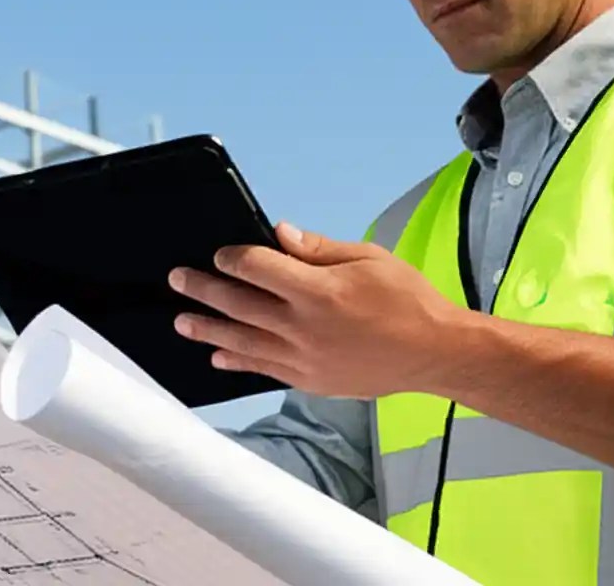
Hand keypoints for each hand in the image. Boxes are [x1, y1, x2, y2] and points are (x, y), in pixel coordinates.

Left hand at [168, 222, 471, 398]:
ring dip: (208, 330)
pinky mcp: (311, 380)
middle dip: (204, 290)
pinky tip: (217, 357)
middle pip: (240, 305)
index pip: (258, 268)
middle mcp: (305, 327)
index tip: (218, 253)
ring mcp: (305, 358)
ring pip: (243, 342)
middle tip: (177, 280)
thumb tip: (278, 233)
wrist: (436, 353)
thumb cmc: (408, 299)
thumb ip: (318, 249)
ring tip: (181, 322)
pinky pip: (264, 369)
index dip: (233, 257)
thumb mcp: (368, 258)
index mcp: (319, 291)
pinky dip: (238, 362)